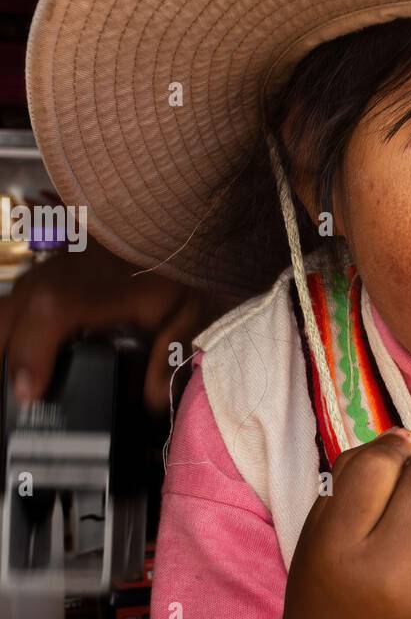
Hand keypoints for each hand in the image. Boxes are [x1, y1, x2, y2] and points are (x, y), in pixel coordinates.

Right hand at [0, 237, 232, 413]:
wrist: (167, 215)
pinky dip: (16, 329)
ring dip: (10, 344)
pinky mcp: (45, 272)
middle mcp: (53, 278)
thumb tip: (153, 404)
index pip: (42, 321)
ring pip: (5, 310)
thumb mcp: (185, 314)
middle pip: (6, 320)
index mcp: (83, 290)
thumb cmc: (175, 265)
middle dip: (8, 360)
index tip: (30, 394)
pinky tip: (37, 354)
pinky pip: (17, 302)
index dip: (29, 358)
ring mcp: (44, 272)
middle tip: (29, 398)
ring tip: (32, 380)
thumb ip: (168, 358)